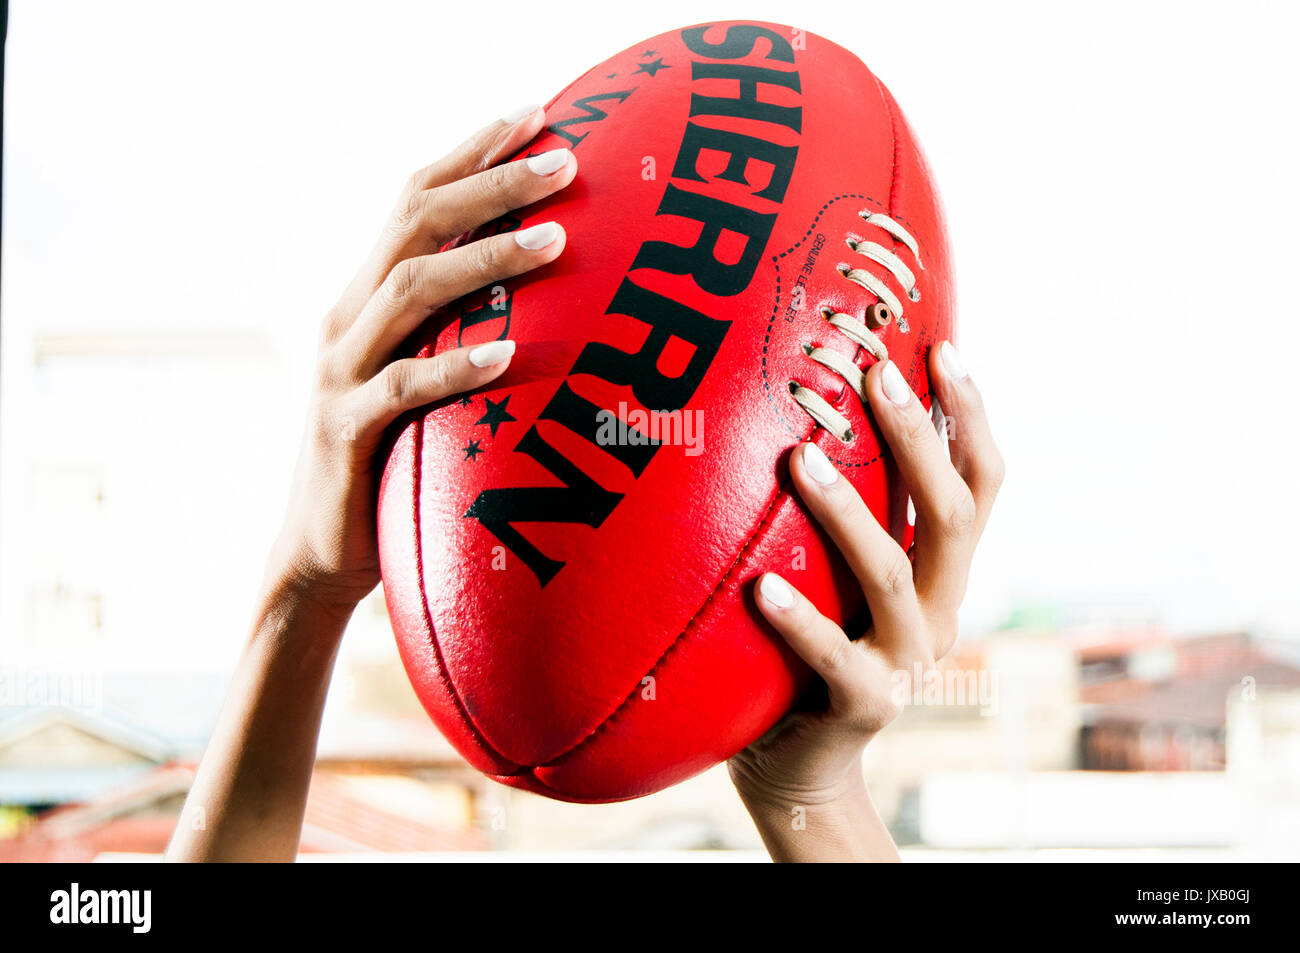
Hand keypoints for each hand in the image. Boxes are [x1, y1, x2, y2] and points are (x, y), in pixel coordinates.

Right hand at [168, 107, 576, 860]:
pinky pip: (402, 387)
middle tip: (564, 161)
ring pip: (411, 290)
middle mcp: (346, 317)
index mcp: (366, 295)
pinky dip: (455, 365)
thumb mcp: (421, 378)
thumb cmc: (391, 461)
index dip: (472, 152)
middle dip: (490, 184)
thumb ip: (457, 328)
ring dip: (486, 260)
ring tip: (555, 241)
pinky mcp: (344, 431)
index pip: (416, 198)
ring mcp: (339, 371)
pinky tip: (511, 352)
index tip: (538, 114)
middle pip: (414, 224)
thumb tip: (548, 291)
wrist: (320, 553)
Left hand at [730, 343, 1002, 852]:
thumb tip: (804, 410)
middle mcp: (941, 612)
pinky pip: (834, 658)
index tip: (941, 346)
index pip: (979, 483)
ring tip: (798, 457)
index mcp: (942, 573)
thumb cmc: (805, 648)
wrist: (801, 765)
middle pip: (954, 515)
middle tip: (874, 372)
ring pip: (893, 576)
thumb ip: (848, 514)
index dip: (969, 417)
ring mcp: (907, 662)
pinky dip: (799, 620)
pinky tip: (757, 586)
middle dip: (919, 439)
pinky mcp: (864, 707)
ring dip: (849, 512)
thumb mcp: (837, 575)